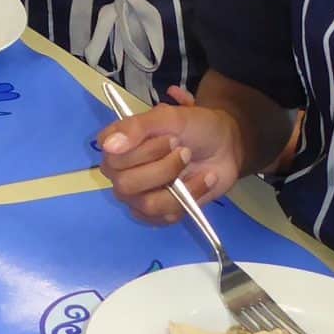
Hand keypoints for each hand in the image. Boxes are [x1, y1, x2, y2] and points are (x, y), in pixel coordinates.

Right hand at [99, 93, 244, 222]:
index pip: (110, 158)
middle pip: (125, 184)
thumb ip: (136, 127)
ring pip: (147, 204)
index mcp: (118, 148)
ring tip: (192, 163)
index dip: (141, 151)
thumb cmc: (194, 127)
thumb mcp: (169, 117)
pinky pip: (166, 216)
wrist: (226, 145)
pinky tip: (201, 179)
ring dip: (178, 183)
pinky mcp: (159, 213)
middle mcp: (122, 174)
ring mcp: (139, 196)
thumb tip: (107, 146)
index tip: (169, 137)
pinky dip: (190, 196)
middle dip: (163, 168)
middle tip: (184, 150)